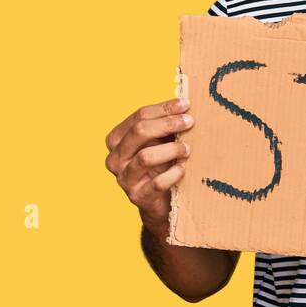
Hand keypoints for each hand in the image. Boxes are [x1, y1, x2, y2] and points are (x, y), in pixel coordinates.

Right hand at [105, 96, 195, 231]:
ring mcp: (124, 179)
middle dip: (168, 124)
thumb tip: (185, 104)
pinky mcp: (138, 197)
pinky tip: (183, 168)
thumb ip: (165, 125)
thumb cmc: (161, 164)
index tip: (186, 104)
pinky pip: (157, 183)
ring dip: (172, 149)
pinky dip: (174, 173)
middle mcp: (115, 158)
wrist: (160, 202)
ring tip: (187, 149)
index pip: (139, 116)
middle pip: (139, 132)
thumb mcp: (159, 141)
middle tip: (190, 122)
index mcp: (117, 139)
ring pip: (146, 157)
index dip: (164, 109)